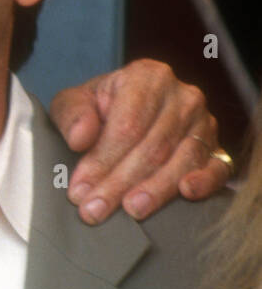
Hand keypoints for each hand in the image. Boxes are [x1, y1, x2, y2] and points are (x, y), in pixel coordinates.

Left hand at [49, 59, 228, 224]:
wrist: (123, 108)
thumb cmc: (97, 107)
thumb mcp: (73, 102)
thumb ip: (71, 115)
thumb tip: (79, 138)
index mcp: (147, 77)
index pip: (127, 125)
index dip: (103, 160)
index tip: (80, 189)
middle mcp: (182, 96)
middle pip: (152, 147)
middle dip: (120, 183)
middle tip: (95, 210)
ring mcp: (204, 122)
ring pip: (181, 160)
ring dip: (155, 190)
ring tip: (130, 211)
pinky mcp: (217, 147)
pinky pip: (217, 167)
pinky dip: (204, 182)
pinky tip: (186, 193)